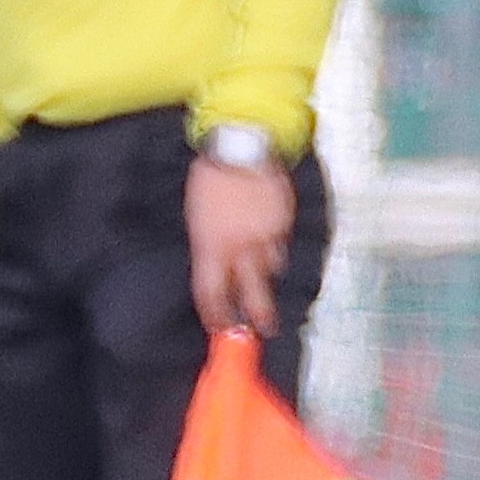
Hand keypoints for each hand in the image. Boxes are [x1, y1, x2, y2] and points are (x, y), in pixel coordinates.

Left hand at [186, 156, 295, 333]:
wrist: (240, 148)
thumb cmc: (209, 181)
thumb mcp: (196, 217)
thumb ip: (208, 246)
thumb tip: (215, 266)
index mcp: (210, 246)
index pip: (211, 292)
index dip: (216, 314)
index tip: (221, 326)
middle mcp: (239, 247)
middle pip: (251, 292)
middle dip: (258, 315)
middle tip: (263, 331)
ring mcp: (265, 235)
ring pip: (271, 267)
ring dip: (266, 273)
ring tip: (263, 272)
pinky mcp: (283, 222)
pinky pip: (281, 244)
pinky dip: (276, 247)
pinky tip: (270, 239)